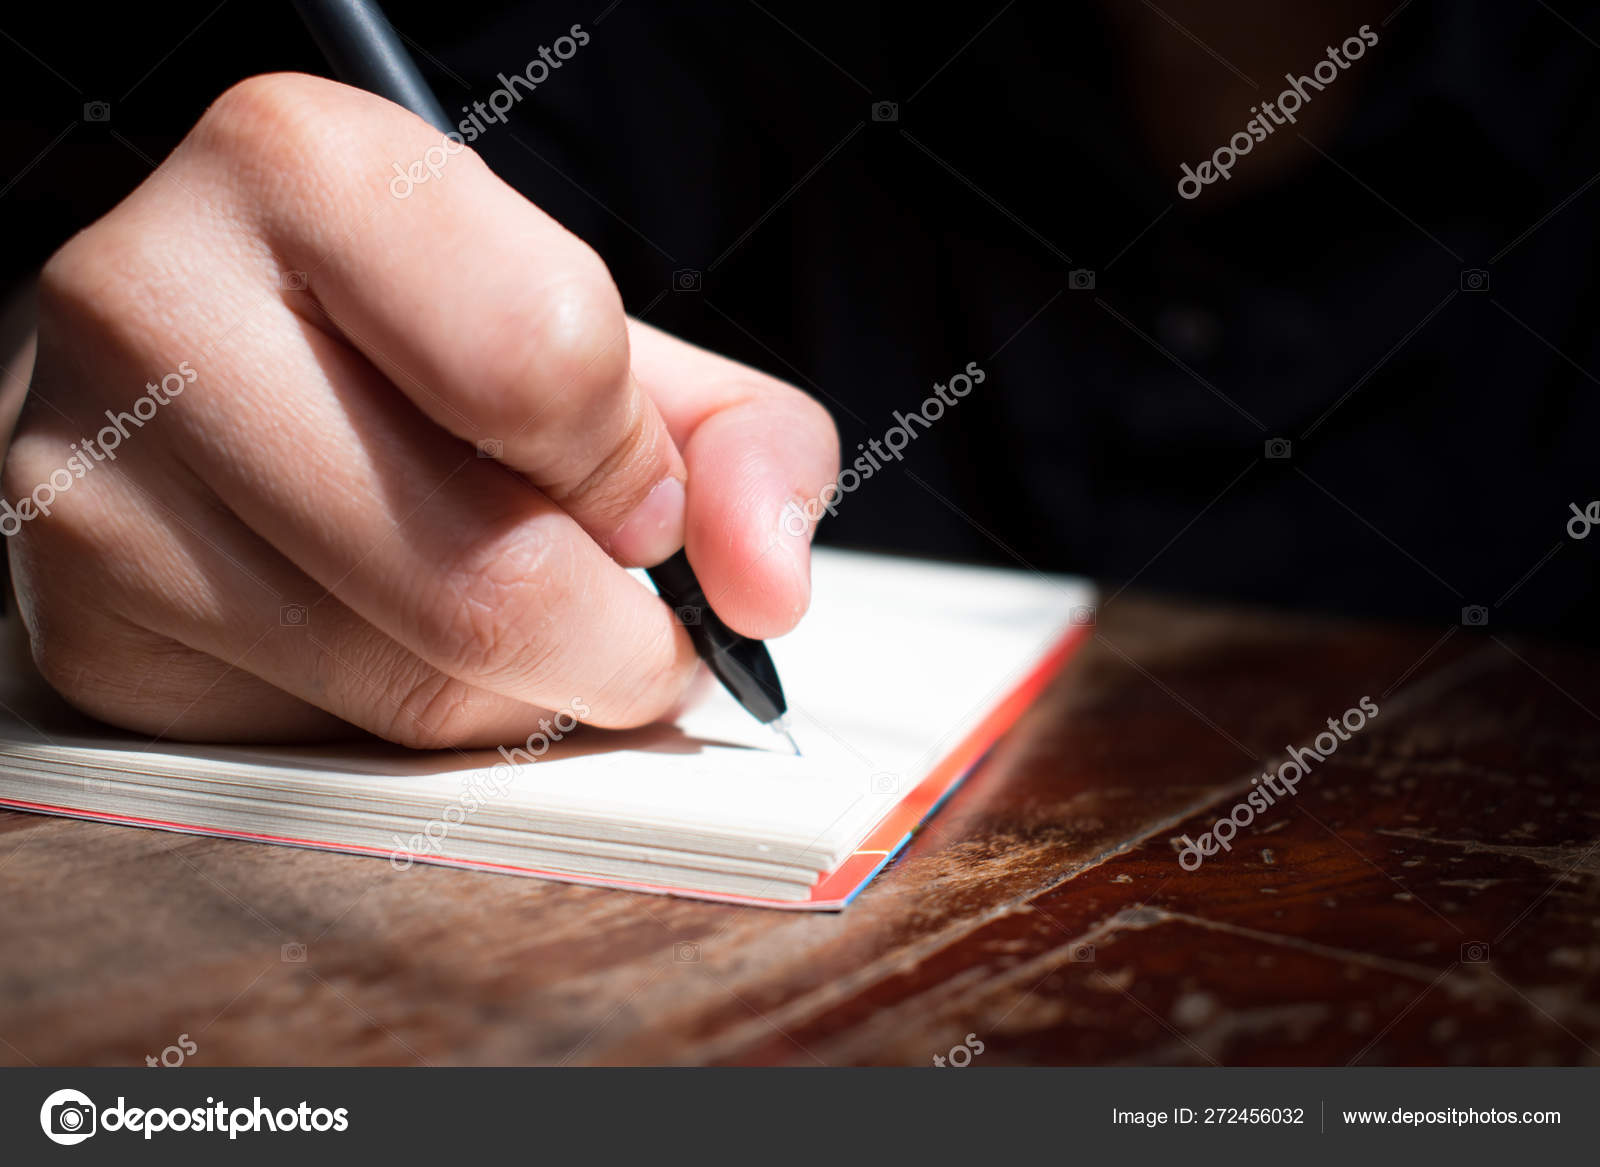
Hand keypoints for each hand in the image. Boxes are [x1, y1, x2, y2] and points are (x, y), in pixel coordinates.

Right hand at [2, 74, 837, 746]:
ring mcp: (95, 478)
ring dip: (529, 695)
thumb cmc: (412, 353)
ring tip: (516, 620)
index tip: (634, 493)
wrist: (196, 384)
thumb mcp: (607, 344)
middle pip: (486, 573)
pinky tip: (407, 647)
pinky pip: (334, 751)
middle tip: (626, 619)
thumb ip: (736, 439)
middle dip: (614, 638)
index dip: (630, 465)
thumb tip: (765, 584)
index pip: (543, 358)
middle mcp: (159, 303)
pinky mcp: (87, 631)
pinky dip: (428, 734)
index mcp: (305, 167)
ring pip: (418, 688)